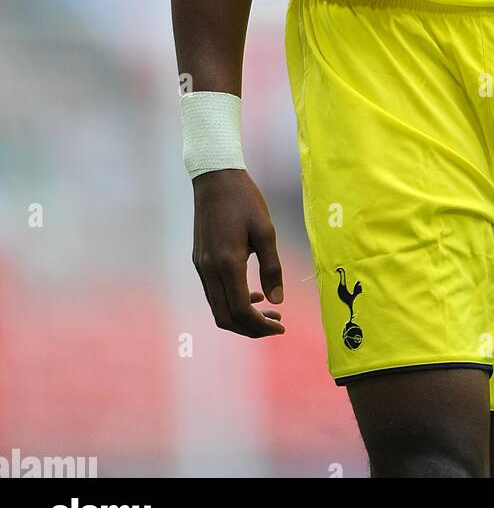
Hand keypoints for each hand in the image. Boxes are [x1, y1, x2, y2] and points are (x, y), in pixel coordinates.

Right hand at [192, 169, 284, 335]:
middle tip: (276, 323)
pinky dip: (231, 302)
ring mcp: (201, 266)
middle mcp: (209, 269)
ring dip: (241, 317)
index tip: (280, 326)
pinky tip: (250, 294)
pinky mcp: (199, 260)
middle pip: (225, 317)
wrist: (215, 178)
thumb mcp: (266, 231)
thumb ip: (272, 267)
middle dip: (251, 328)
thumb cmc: (244, 200)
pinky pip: (213, 293)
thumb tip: (277, 300)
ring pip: (217, 308)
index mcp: (227, 262)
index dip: (260, 325)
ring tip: (268, 311)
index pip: (240, 310)